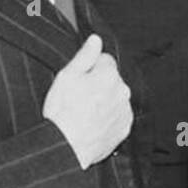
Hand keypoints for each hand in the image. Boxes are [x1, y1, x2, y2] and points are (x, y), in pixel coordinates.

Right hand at [42, 33, 132, 168]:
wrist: (65, 148)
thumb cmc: (62, 112)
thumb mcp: (66, 76)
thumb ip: (85, 55)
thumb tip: (96, 39)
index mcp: (109, 75)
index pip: (105, 60)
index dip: (89, 68)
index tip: (79, 79)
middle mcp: (122, 91)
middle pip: (111, 79)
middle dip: (98, 84)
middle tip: (78, 98)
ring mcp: (125, 110)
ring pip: (115, 98)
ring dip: (104, 101)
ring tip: (84, 113)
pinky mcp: (124, 128)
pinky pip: (117, 117)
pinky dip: (108, 118)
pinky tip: (92, 124)